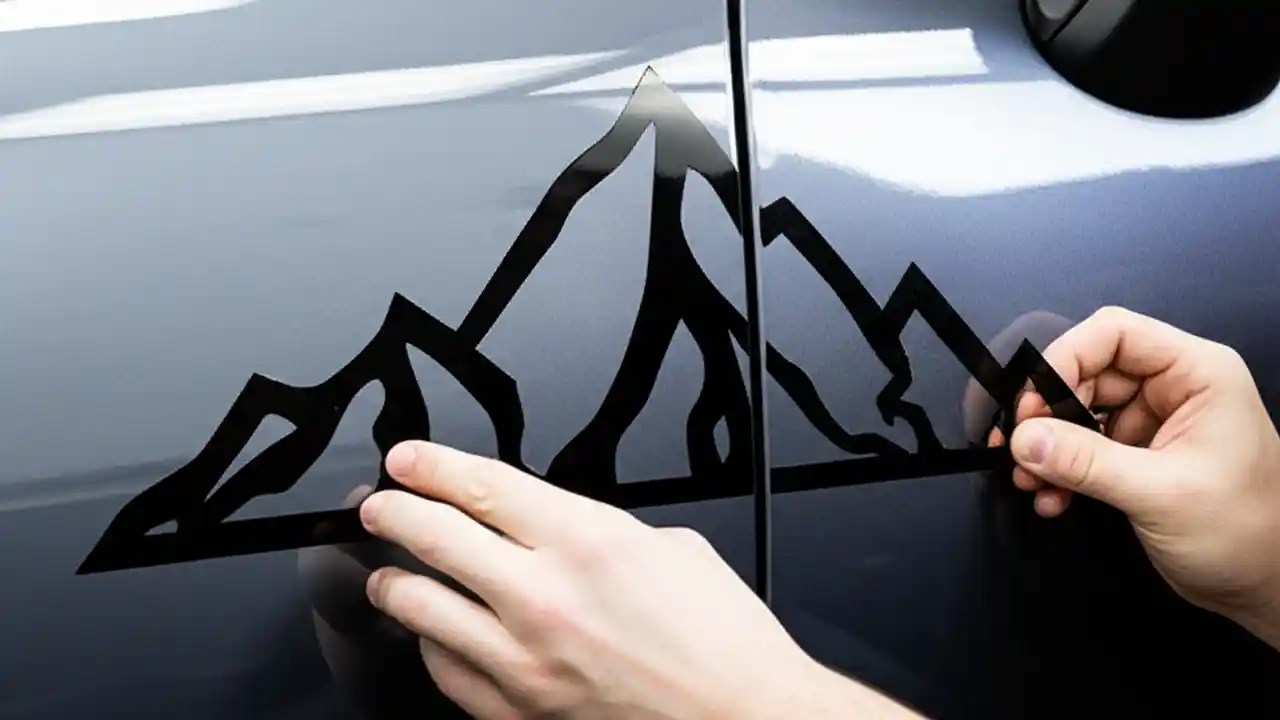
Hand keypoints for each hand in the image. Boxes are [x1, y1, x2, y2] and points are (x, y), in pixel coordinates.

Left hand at [358, 441, 922, 718]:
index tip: (407, 460)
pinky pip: (445, 672)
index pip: (482, 486)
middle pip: (434, 537)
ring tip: (388, 574)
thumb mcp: (672, 549)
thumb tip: (550, 527)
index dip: (431, 465)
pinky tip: (436, 636)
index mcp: (589, 543)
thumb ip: (597, 531)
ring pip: (421, 608)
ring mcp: (526, 662)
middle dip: (393, 511)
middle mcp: (546, 598)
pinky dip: (433, 646)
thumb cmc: (722, 642)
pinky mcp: (519, 713)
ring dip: (393, 582)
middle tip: (379, 504)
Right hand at [992, 306, 1279, 648]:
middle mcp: (1174, 389)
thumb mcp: (1160, 493)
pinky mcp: (1137, 454)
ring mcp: (1154, 422)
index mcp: (1198, 375)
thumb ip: (1086, 463)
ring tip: (1031, 479)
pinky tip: (1053, 497)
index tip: (1032, 403)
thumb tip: (1024, 439)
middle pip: (1088, 373)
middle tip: (1021, 446)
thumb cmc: (1247, 534)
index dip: (1066, 359)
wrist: (1264, 587)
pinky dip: (1060, 470)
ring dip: (1047, 446)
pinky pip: (1081, 447)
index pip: (1115, 334)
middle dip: (1048, 412)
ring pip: (1078, 412)